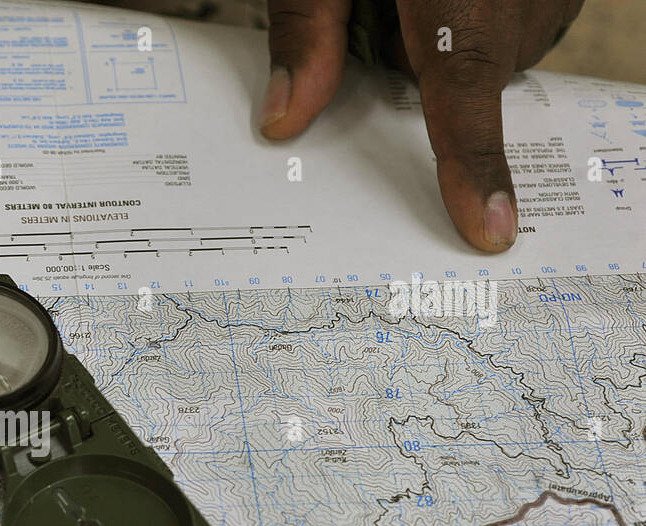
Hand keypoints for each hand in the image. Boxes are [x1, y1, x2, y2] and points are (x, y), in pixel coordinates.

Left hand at [259, 0, 584, 251]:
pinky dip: (480, 14)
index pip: (463, 90)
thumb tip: (283, 121)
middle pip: (466, 73)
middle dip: (418, 61)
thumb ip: (304, 29)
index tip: (491, 228)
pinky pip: (518, 20)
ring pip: (493, 49)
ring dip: (450, 35)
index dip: (473, 165)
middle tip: (383, 5)